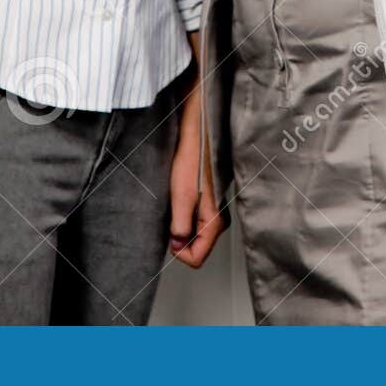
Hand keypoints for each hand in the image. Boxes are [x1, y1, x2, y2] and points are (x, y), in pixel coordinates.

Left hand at [169, 72, 226, 267]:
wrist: (199, 127)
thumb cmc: (193, 154)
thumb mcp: (181, 193)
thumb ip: (181, 223)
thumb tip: (178, 244)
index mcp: (214, 219)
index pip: (197, 258)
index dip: (178, 252)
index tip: (168, 234)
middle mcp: (217, 215)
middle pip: (196, 246)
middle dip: (178, 239)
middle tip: (168, 216)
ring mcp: (212, 205)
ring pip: (194, 231)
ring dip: (179, 223)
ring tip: (172, 201)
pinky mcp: (206, 195)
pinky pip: (192, 217)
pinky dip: (180, 212)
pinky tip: (175, 193)